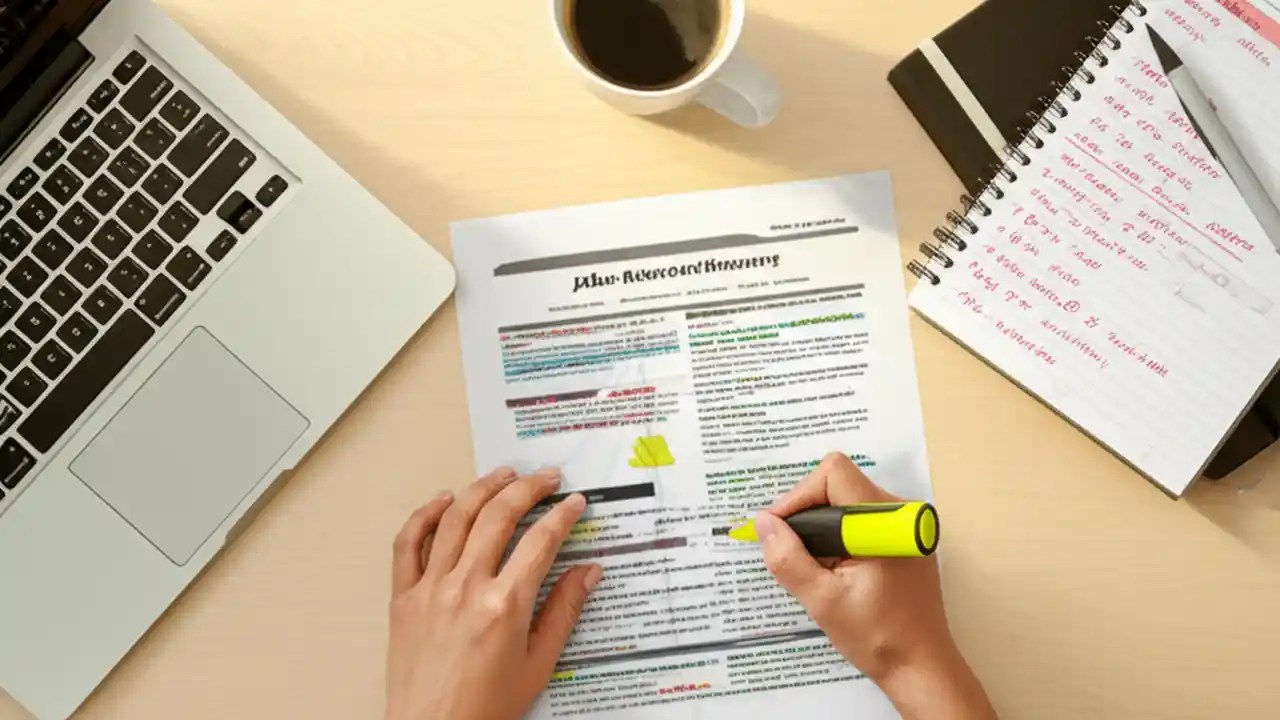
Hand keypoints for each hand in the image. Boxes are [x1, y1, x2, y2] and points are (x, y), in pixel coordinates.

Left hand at [385, 468, 602, 719]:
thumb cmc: (484, 709)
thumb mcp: (538, 666)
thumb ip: (563, 613)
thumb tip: (589, 573)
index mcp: (504, 606)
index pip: (541, 541)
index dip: (562, 515)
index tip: (574, 503)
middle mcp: (466, 588)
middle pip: (499, 516)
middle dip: (528, 488)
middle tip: (547, 478)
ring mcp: (430, 589)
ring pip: (456, 518)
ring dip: (483, 488)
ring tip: (504, 475)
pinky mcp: (403, 597)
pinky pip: (409, 543)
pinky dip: (426, 515)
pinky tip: (445, 500)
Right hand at [757, 453, 995, 719]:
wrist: (922, 668)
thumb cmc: (876, 637)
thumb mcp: (822, 600)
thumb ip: (789, 558)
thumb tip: (763, 523)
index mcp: (886, 521)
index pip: (834, 474)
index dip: (799, 497)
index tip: (778, 531)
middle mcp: (901, 513)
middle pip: (838, 485)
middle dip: (806, 514)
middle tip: (787, 551)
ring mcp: (905, 526)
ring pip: (847, 502)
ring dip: (821, 528)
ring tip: (809, 565)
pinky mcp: (904, 540)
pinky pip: (861, 520)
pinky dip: (838, 537)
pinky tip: (831, 570)